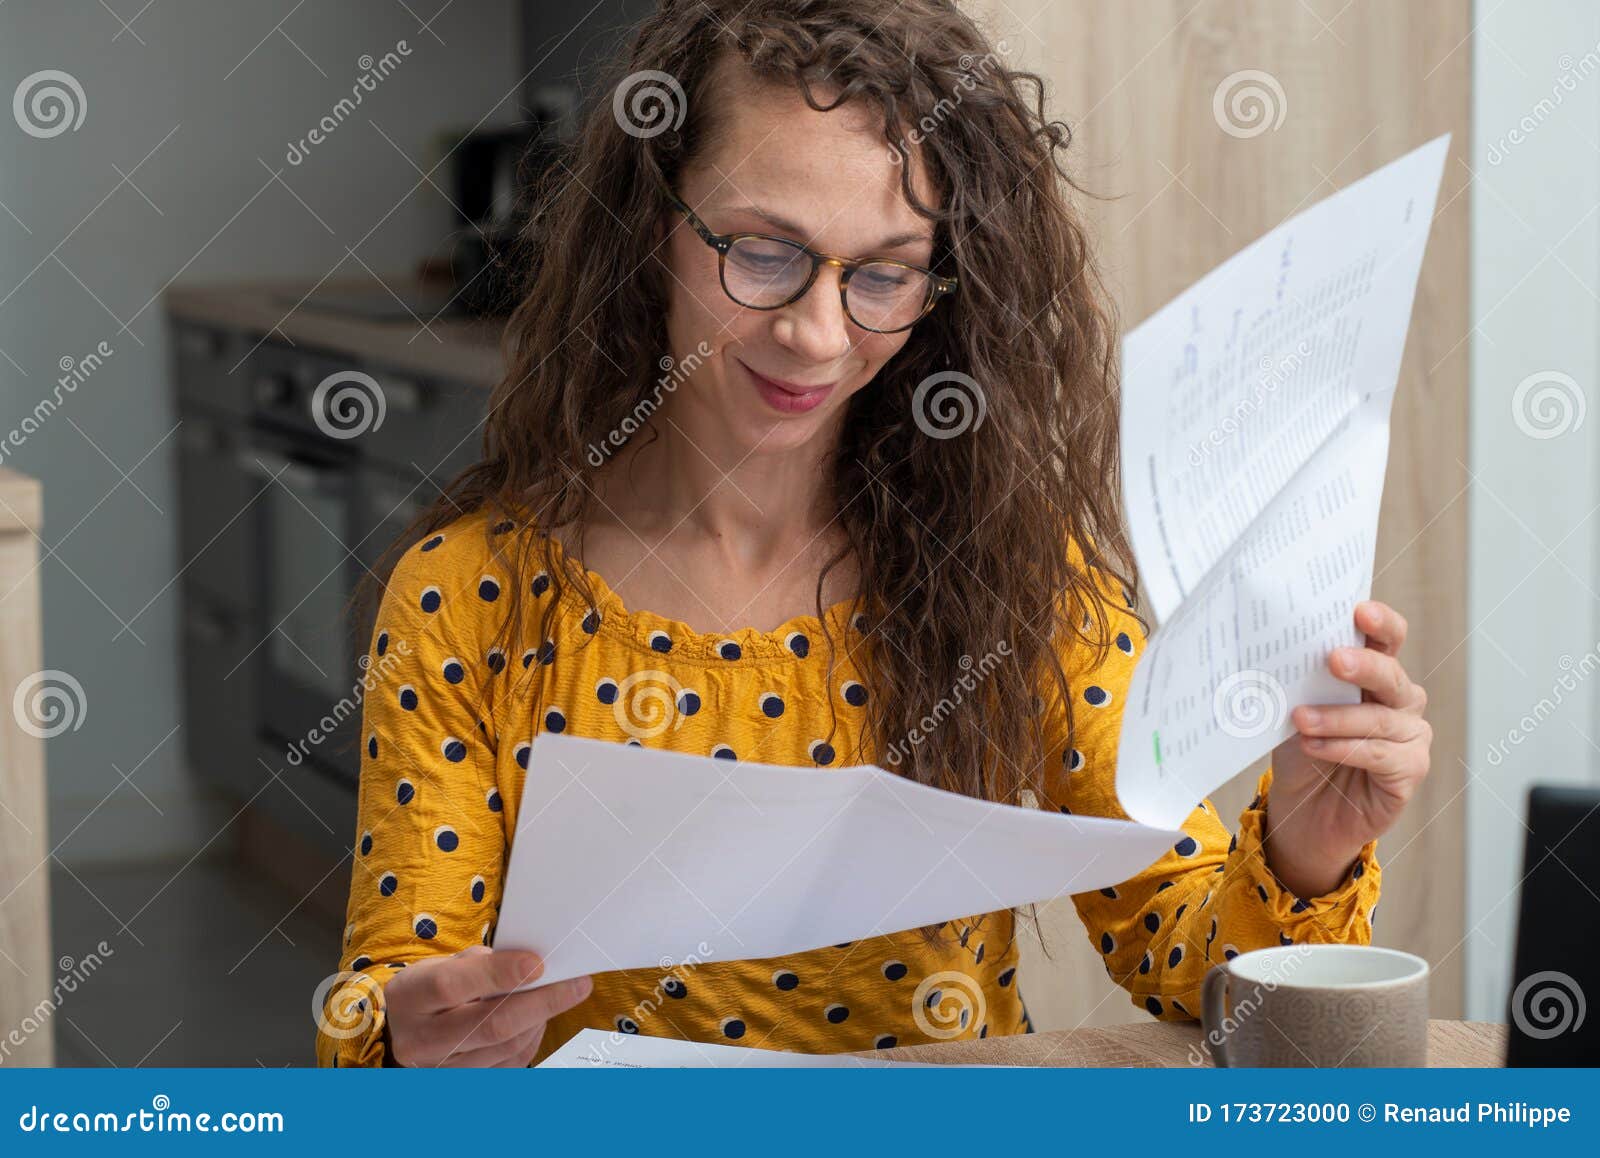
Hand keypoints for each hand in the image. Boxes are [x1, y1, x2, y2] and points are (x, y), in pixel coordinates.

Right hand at [384, 945, 593, 1066]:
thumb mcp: (441, 965)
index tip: (538, 964)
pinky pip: (510, 1065)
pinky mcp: (463, 1084)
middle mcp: (421, 1040)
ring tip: (560, 996)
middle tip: (577, 985)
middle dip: (541, 1003)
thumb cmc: (430, 989)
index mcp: (411, 997)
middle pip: (489, 1025)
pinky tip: (540, 1020)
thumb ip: (480, 963)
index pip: (452, 986)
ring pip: (506, 1048)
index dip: (498, 974)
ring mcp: (441, 1069)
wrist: (404, 1030)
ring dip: (541, 1020)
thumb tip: (533, 965)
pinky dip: (532, 1040)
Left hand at [1265, 600, 1431, 897]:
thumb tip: (1281, 652)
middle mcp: (1400, 700)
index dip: (1380, 623)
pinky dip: (1342, 748)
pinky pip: (1378, 754)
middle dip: (1363, 666)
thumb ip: (1302, 683)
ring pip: (1380, 719)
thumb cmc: (1301, 751)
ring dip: (1336, 718)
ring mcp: (1411, 736)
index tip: (1358, 611)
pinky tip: (1313, 746)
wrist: (1302, 812)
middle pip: (1391, 675)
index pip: (1387, 639)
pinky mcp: (1410, 771)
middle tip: (1332, 659)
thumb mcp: (1295, 709)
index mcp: (1375, 674)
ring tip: (1300, 719)